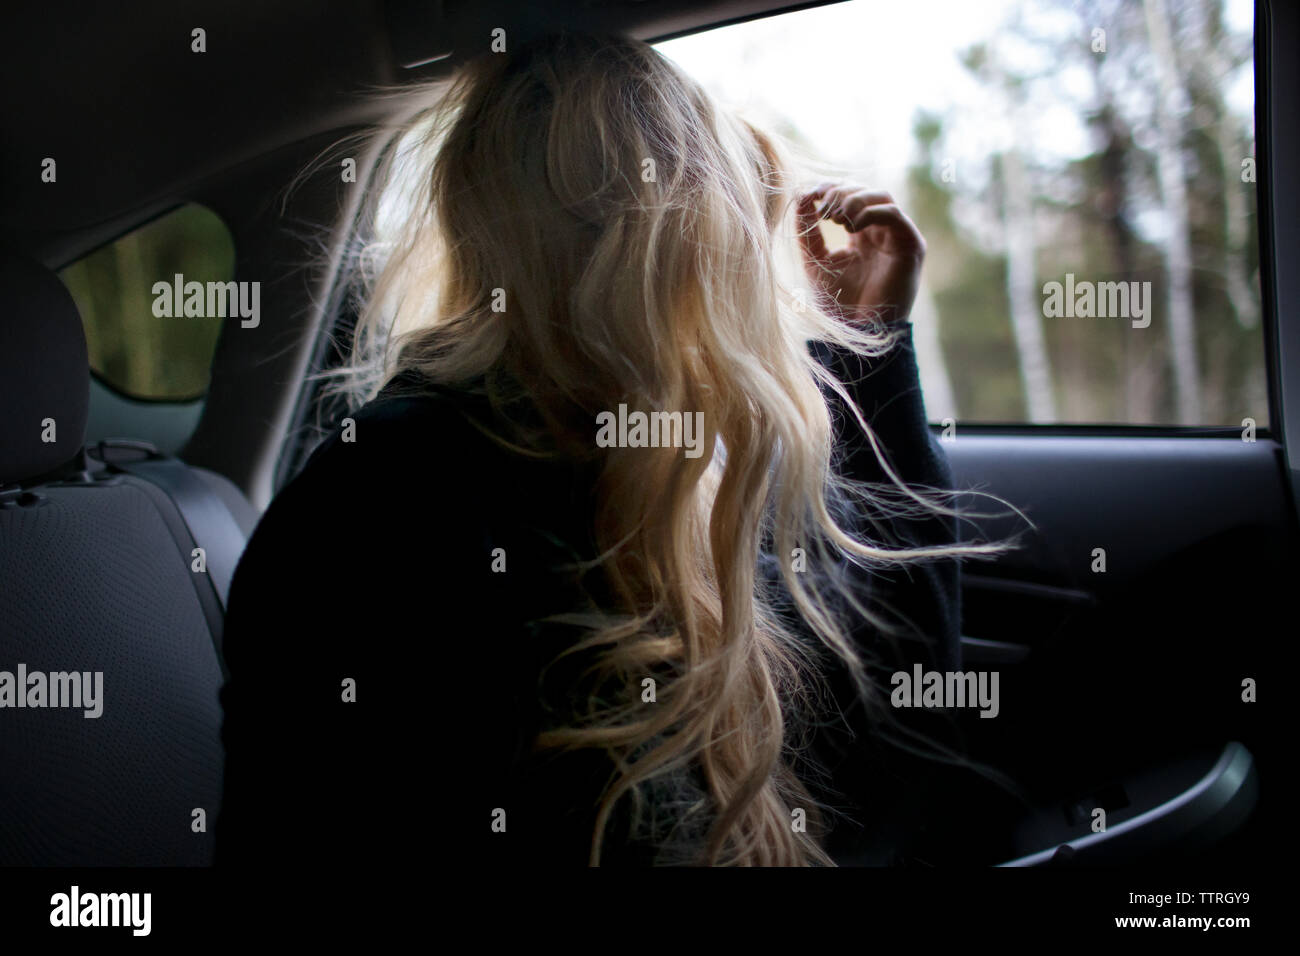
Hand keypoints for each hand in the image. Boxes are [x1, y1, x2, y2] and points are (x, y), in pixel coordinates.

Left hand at [796, 184, 925, 324]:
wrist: (857, 331)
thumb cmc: (837, 303)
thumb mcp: (814, 260)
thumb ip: (807, 229)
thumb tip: (801, 194)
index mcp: (860, 234)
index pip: (850, 195)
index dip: (831, 188)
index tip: (810, 195)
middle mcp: (881, 232)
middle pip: (865, 190)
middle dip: (841, 193)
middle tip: (824, 210)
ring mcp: (898, 237)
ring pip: (882, 196)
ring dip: (855, 199)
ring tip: (835, 219)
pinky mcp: (911, 246)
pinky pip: (894, 214)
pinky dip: (870, 212)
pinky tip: (851, 227)